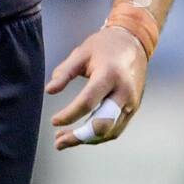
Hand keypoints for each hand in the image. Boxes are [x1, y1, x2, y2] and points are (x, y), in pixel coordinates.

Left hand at [45, 24, 147, 149]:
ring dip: (88, 140)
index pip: (88, 102)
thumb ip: (64, 72)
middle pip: (102, 124)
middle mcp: (124, 92)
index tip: (54, 121)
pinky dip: (99, 136)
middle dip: (80, 136)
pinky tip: (82, 135)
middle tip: (58, 141)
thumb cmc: (104, 46)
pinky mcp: (134, 109)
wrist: (134, 42)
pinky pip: (117, 129)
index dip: (70, 114)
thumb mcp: (81, 53)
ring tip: (65, 141)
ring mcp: (132, 103)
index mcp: (109, 75)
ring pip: (110, 132)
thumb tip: (49, 91)